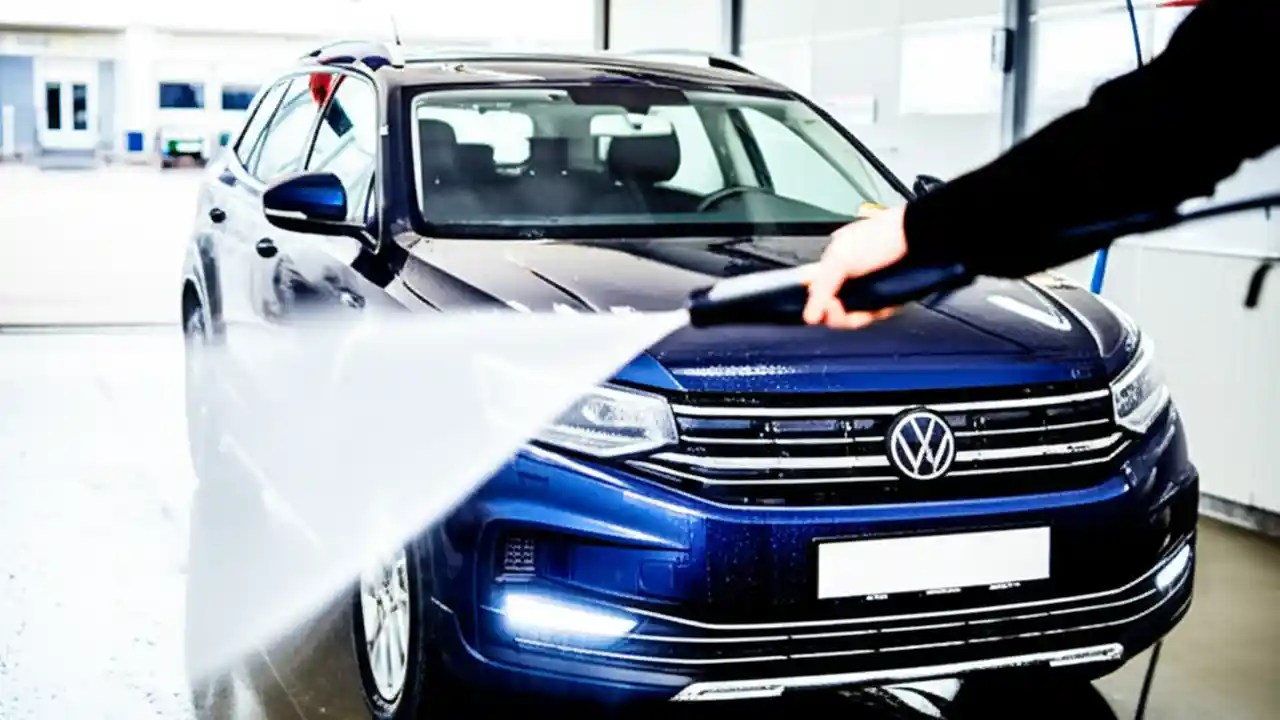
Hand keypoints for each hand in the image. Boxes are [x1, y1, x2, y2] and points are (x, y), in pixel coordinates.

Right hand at [803, 205, 908, 328]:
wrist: (917, 238)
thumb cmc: (881, 236)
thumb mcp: (840, 258)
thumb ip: (821, 288)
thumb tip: (809, 314)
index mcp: (833, 264)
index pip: (817, 294)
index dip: (817, 306)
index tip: (819, 312)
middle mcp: (851, 277)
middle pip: (836, 309)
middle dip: (838, 315)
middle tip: (839, 309)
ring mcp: (869, 288)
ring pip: (857, 314)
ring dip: (860, 316)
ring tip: (865, 308)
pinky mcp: (887, 296)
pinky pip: (878, 313)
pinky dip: (879, 312)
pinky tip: (882, 305)